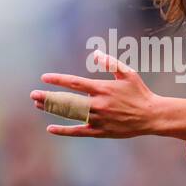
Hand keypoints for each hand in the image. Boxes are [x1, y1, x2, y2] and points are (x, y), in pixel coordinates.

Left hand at [31, 51, 162, 137]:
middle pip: (67, 101)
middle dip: (48, 98)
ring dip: (53, 110)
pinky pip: (78, 131)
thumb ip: (111, 63)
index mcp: (102, 89)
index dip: (57, 80)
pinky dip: (64, 131)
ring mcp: (98, 119)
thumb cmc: (140, 93)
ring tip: (39, 105)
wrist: (152, 116)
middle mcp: (98, 104)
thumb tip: (96, 53)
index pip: (74, 83)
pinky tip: (51, 128)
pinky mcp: (101, 131)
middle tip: (33, 95)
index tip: (44, 78)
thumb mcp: (129, 74)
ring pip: (70, 115)